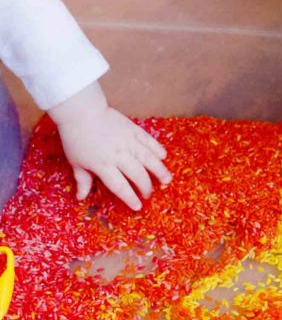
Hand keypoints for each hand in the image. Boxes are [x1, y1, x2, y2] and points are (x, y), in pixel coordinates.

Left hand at [49, 83, 171, 209]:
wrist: (81, 112)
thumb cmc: (75, 138)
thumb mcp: (76, 162)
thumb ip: (82, 180)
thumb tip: (81, 198)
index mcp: (103, 165)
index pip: (120, 186)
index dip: (130, 198)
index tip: (138, 207)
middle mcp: (119, 155)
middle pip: (138, 175)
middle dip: (146, 187)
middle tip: (149, 194)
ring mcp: (128, 142)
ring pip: (148, 159)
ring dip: (159, 171)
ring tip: (167, 180)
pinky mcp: (133, 130)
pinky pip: (149, 141)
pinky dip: (157, 149)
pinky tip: (163, 157)